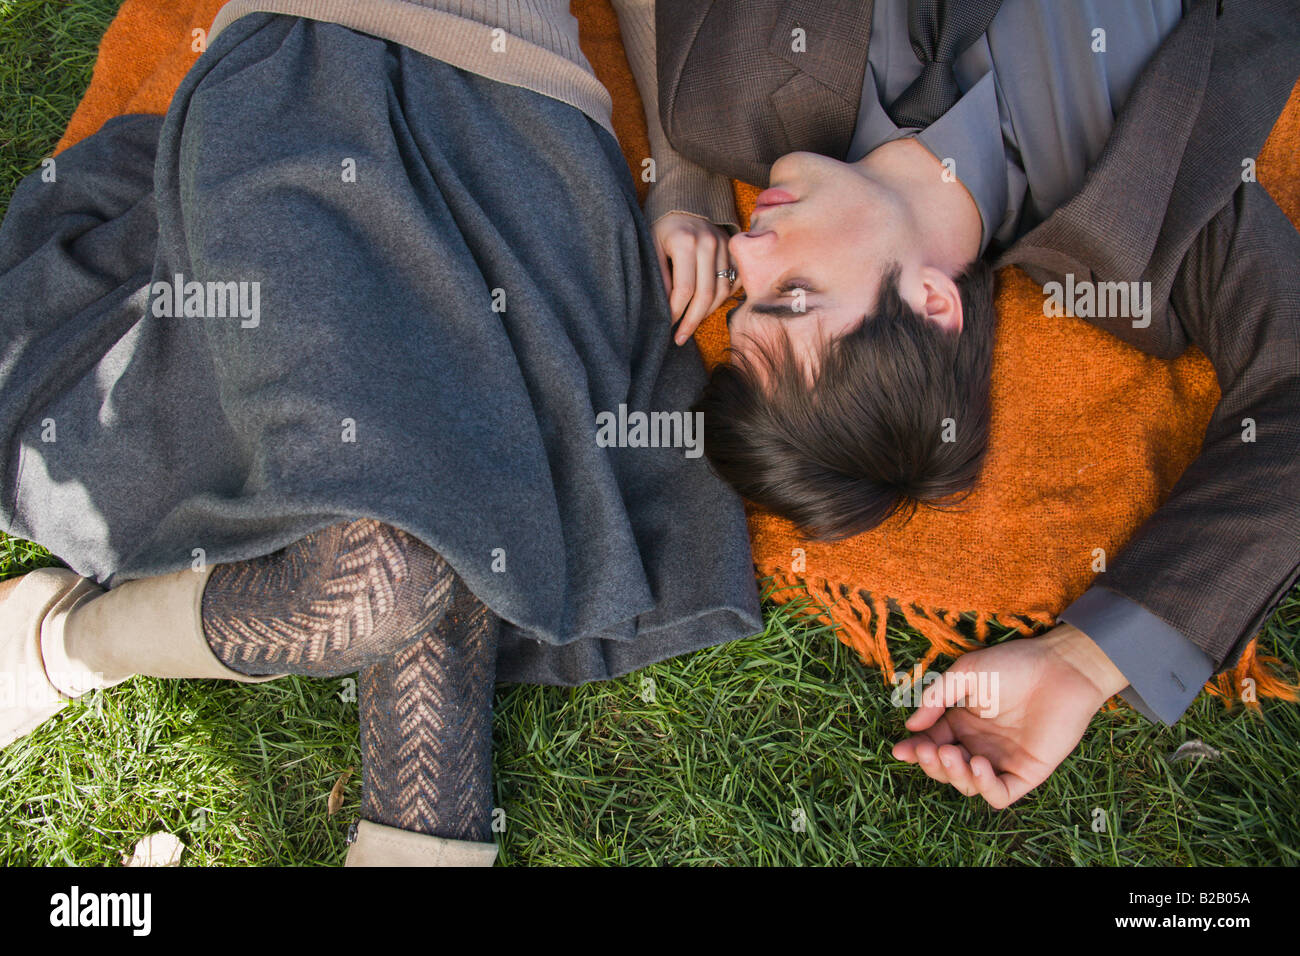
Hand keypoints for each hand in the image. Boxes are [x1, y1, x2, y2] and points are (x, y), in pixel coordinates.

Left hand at [651, 213, 734, 344]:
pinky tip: (706, 308)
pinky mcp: (733, 249)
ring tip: (691, 324)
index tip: (667, 326)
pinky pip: (733, 282)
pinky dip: (722, 299)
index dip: (676, 312)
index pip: (685, 289)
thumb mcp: (651, 246)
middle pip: (706, 294)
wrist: (685, 200)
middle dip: (692, 320)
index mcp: (685, 242)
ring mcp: (725, 246)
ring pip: (722, 291)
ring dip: (706, 312)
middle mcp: (709, 243)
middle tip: (680, 338)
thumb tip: (665, 307)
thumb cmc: (662, 227)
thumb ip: (658, 275)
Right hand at [890, 624, 1128, 807]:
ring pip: (969, 785)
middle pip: (946, 769)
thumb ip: (937, 698)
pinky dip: (985, 786)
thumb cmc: (1013, 664)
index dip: (915, 750)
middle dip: (931, 763)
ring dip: (954, 775)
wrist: (1061, 667)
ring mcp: (1003, 761)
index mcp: (963, 723)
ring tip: (951, 753)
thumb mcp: (966, 674)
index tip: (900, 751)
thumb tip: (912, 727)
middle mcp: (980, 745)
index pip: (932, 744)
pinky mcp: (1027, 773)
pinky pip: (1000, 794)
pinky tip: (977, 764)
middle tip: (929, 749)